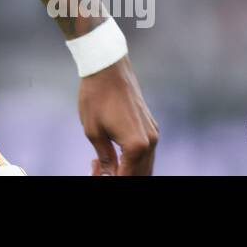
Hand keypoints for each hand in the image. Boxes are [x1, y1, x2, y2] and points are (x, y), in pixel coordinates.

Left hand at [78, 55, 157, 174]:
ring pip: (145, 165)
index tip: (95, 174)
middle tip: (97, 171)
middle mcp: (150, 141)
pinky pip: (146, 152)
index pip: (127, 177)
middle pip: (141, 174)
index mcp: (136, 146)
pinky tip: (113, 155)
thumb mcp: (93, 131)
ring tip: (101, 165)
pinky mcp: (151, 125)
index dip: (110, 179)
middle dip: (120, 176)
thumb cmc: (96, 97)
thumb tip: (107, 176)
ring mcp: (153, 133)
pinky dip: (133, 159)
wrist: (107, 67)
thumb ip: (104, 159)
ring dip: (127, 170)